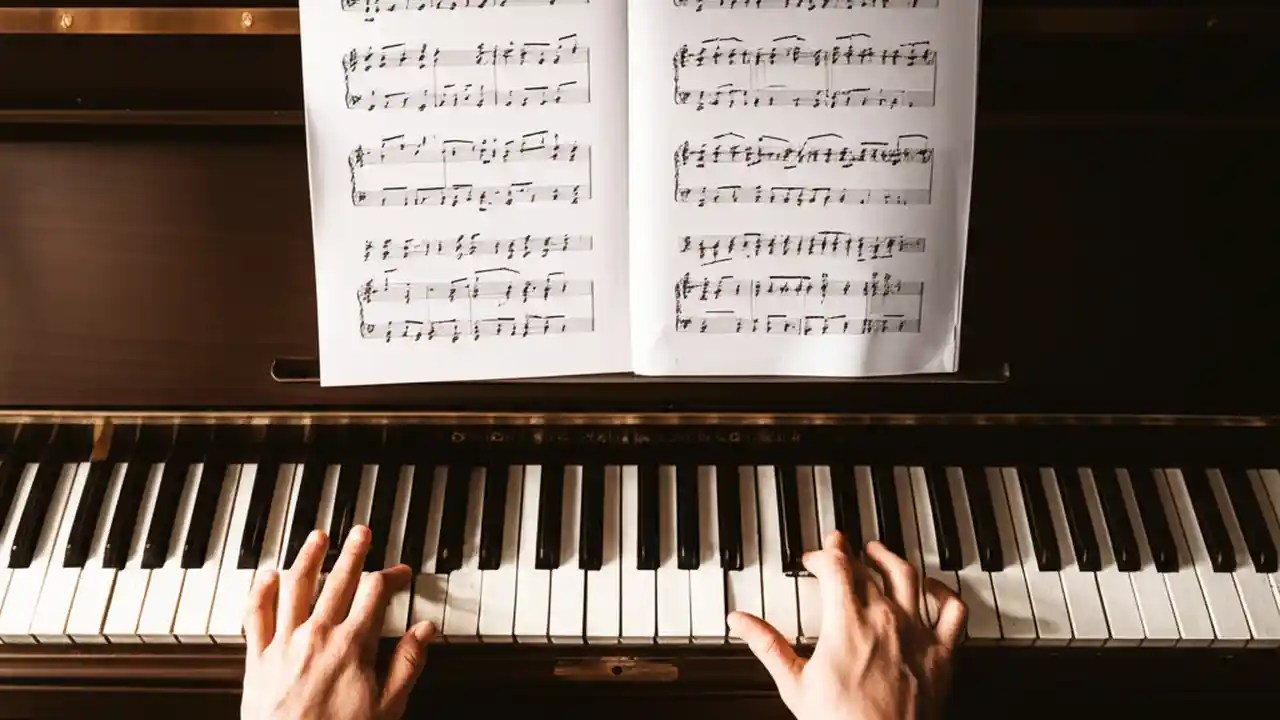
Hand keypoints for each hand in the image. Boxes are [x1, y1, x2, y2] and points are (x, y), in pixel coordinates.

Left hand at [241, 526, 434, 719]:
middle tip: (361, 533)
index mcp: (352, 645)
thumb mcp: (387, 706)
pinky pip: (256, 615)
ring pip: (296, 586)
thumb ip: (408, 664)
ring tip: (318, 538)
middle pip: (338, 579)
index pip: (376, 593)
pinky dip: (261, 591)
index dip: (392, 576)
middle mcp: (317, 635)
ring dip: (308, 557)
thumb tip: (425, 631)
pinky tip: (269, 575)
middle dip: (354, 552)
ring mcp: (285, 643)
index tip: (401, 574)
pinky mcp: (258, 658)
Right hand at [729, 532, 965, 719]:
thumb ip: (767, 645)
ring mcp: (918, 634)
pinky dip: (942, 591)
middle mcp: (886, 619)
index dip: (823, 555)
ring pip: (909, 577)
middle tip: (839, 547)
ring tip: (879, 551)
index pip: (837, 566)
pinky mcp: (942, 654)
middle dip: (850, 553)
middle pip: (868, 569)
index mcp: (848, 623)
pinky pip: (952, 610)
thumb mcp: (794, 683)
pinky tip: (931, 586)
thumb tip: (739, 620)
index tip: (813, 558)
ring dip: (891, 558)